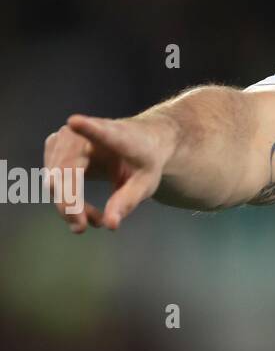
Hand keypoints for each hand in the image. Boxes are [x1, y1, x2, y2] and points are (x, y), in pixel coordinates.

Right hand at [44, 112, 177, 233]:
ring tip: (98, 219)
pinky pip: (54, 181)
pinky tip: (87, 211)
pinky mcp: (54, 147)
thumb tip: (110, 224)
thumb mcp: (145, 183)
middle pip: (64, 172)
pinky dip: (68, 201)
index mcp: (115, 135)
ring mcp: (63, 138)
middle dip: (70, 205)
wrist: (137, 140)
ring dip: (71, 207)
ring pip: (55, 181)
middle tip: (85, 228)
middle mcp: (83, 132)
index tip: (75, 122)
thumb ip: (127, 201)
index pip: (100, 132)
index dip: (87, 128)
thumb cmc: (144, 161)